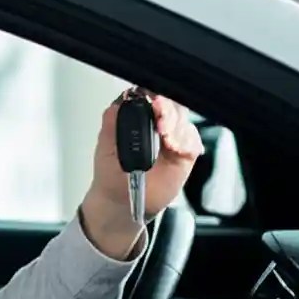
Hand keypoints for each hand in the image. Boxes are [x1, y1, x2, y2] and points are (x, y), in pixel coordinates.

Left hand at [80, 87, 204, 258]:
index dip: (155, 98)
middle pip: (171, 104)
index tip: (155, 105)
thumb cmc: (112, 175)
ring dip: (178, 127)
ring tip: (168, 141)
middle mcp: (155, 124)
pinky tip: (177, 149)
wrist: (122, 202)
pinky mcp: (184, 153)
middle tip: (163, 125)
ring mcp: (171, 137)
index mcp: (135, 118)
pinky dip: (187, 142)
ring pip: (183, 120)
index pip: (149, 96)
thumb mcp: (105, 147)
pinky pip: (193, 140)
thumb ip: (111, 123)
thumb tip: (118, 103)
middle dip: (169, 111)